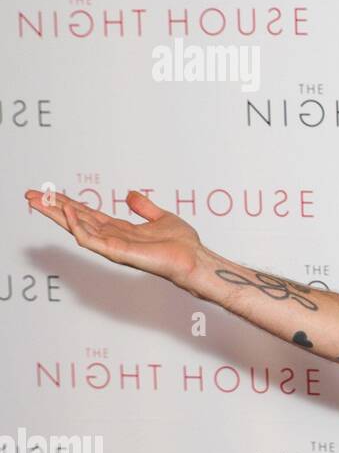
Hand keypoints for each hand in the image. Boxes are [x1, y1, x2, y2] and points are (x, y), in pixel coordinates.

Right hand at [23, 187, 203, 287]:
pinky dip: (78, 225)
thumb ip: (144, 207)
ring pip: (76, 228)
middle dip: (52, 208)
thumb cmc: (182, 245)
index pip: (87, 214)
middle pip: (75, 219)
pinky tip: (68, 211)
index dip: (68, 203)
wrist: (194, 259)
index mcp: (120, 230)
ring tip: (39, 200)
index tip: (49, 192)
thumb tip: (130, 194)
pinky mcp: (117, 253)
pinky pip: (91, 239)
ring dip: (57, 214)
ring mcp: (112, 246)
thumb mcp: (161, 217)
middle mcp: (112, 238)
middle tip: (30, 195)